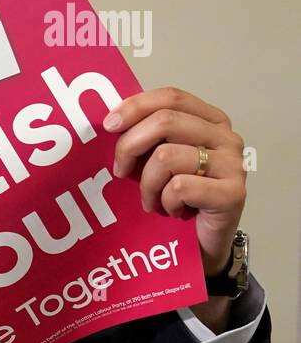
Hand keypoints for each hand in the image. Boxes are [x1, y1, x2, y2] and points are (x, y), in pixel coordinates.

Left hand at [104, 87, 246, 330]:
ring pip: (166, 157)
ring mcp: (233, 164)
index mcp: (209, 120)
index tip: (108, 125)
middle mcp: (226, 137)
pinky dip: (164, 202)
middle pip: (165, 121)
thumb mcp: (155, 160)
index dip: (136, 106)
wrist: (199, 245)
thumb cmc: (174, 198)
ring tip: (151, 200)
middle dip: (129, 147)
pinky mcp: (233, 193)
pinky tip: (171, 212)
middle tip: (120, 173)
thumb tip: (108, 121)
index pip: (171, 97)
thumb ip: (143, 136)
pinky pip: (179, 187)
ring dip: (147, 184)